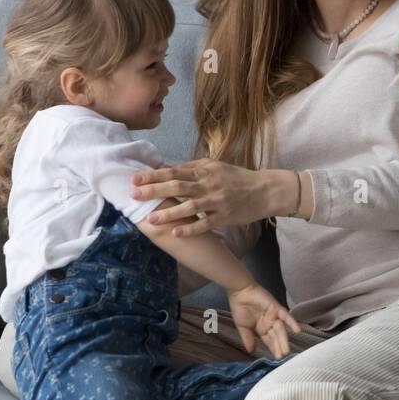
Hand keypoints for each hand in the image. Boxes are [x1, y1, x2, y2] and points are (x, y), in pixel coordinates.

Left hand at [131, 158, 271, 237]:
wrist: (265, 190)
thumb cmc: (237, 178)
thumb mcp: (215, 167)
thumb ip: (191, 168)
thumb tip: (165, 168)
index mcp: (204, 171)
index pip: (174, 171)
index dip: (154, 175)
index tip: (135, 178)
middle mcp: (209, 184)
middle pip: (178, 186)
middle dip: (154, 190)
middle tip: (133, 194)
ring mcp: (217, 201)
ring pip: (190, 206)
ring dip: (169, 212)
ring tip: (150, 219)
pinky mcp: (225, 216)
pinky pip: (206, 223)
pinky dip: (191, 228)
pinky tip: (176, 233)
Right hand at [227, 283, 300, 357]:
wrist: (240, 293)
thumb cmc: (240, 308)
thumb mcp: (243, 327)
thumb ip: (248, 338)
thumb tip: (251, 352)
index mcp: (262, 328)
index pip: (269, 341)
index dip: (273, 349)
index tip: (277, 358)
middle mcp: (269, 323)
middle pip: (276, 337)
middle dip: (280, 346)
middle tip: (283, 356)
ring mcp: (274, 316)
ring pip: (281, 330)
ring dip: (284, 339)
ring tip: (286, 350)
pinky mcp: (277, 308)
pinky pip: (286, 316)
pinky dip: (292, 322)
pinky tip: (297, 330)